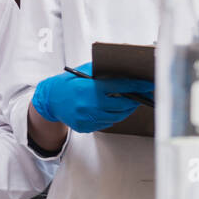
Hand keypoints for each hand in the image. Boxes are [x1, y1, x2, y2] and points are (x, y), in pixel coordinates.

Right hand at [32, 63, 152, 132]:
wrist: (50, 100)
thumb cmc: (69, 83)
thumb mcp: (84, 72)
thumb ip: (103, 72)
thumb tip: (126, 71)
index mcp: (91, 88)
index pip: (122, 87)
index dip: (138, 86)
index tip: (148, 85)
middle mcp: (90, 105)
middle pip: (123, 105)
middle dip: (134, 99)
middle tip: (141, 95)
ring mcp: (88, 118)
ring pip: (117, 116)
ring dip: (125, 109)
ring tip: (128, 102)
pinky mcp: (86, 127)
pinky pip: (106, 123)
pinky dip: (111, 116)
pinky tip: (111, 110)